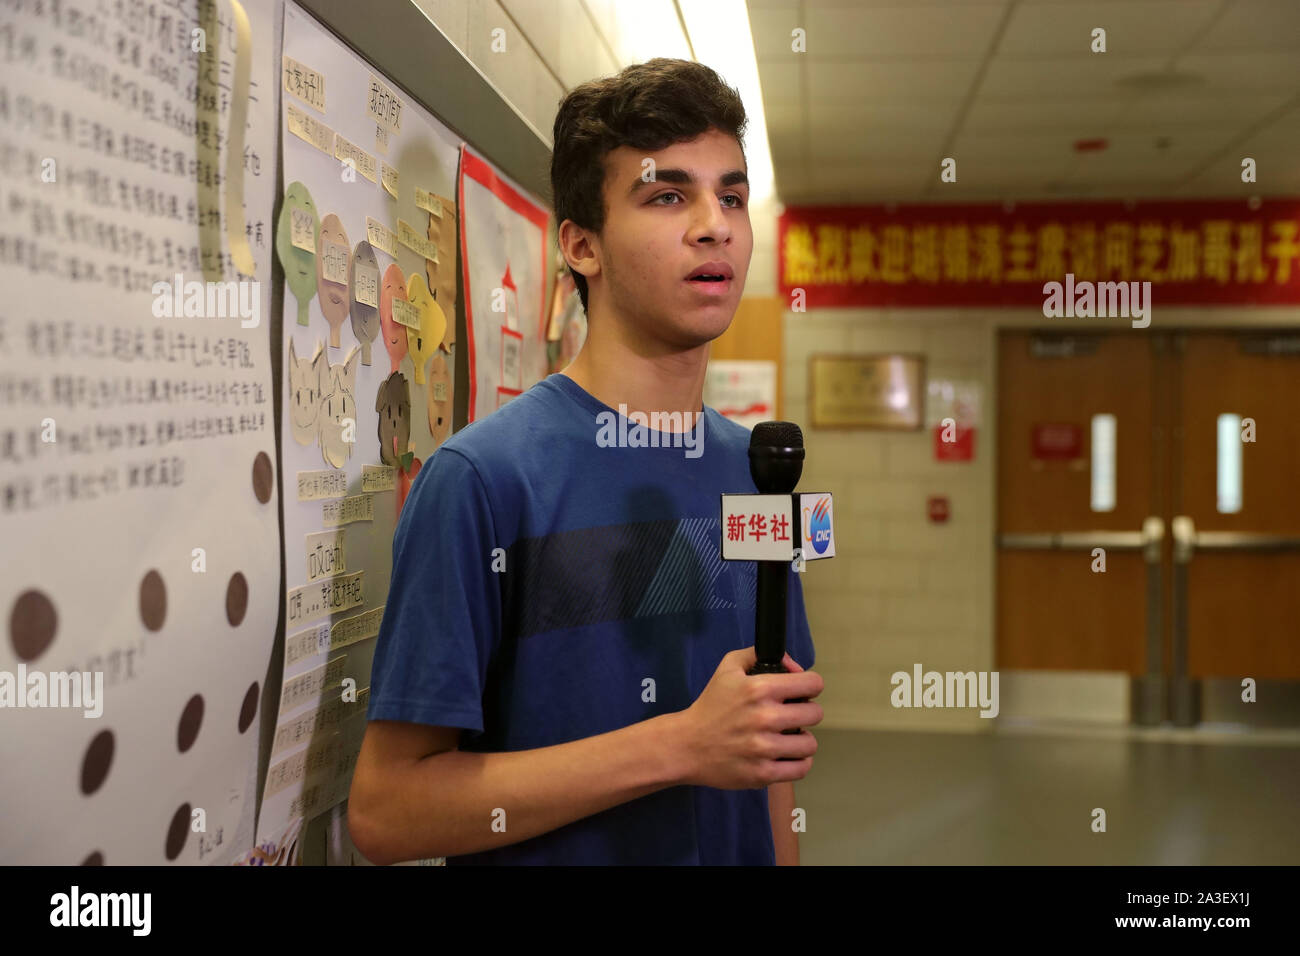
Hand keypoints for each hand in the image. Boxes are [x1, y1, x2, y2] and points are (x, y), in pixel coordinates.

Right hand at [676, 647, 822, 789]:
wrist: (687, 745)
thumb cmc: (710, 705)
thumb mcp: (728, 668)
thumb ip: (757, 654)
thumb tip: (793, 665)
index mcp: (759, 688)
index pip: (812, 683)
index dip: (809, 686)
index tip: (801, 693)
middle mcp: (765, 717)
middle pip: (815, 714)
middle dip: (806, 712)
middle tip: (791, 717)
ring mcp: (764, 749)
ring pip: (810, 744)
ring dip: (801, 740)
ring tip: (788, 739)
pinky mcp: (762, 774)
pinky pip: (801, 769)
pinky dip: (797, 763)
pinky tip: (786, 757)